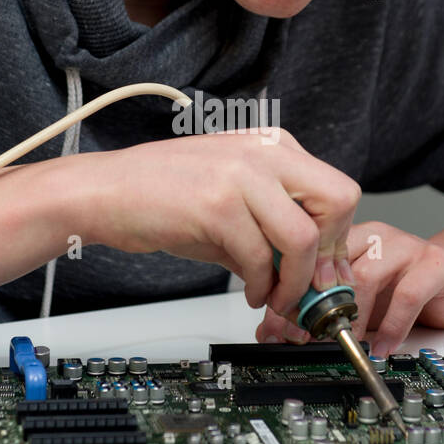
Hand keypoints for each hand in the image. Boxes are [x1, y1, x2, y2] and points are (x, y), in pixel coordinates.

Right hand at [79, 128, 361, 315]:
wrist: (105, 191)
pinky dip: (260, 287)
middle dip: (329, 254)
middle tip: (310, 285)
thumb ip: (275, 229)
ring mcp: (240, 175)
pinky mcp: (216, 206)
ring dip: (295, 282)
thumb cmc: (164, 195)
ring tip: (276, 298)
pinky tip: (249, 292)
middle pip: (339, 201)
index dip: (337, 240)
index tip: (325, 272)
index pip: (339, 191)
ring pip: (303, 237)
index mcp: (274, 146)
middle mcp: (263, 153)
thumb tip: (315, 274)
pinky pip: (259, 259)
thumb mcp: (233, 201)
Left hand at [254, 220, 443, 353]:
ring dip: (351, 318)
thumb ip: (318, 313)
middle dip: (313, 310)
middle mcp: (375, 237)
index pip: (310, 261)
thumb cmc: (404, 288)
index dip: (289, 296)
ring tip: (345, 344)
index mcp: (349, 239)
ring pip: (367, 277)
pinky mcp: (436, 264)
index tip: (275, 327)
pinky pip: (408, 295)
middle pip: (334, 268)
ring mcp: (406, 247)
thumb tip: (270, 333)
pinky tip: (383, 346)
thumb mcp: (357, 301)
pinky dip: (391, 326)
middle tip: (305, 339)